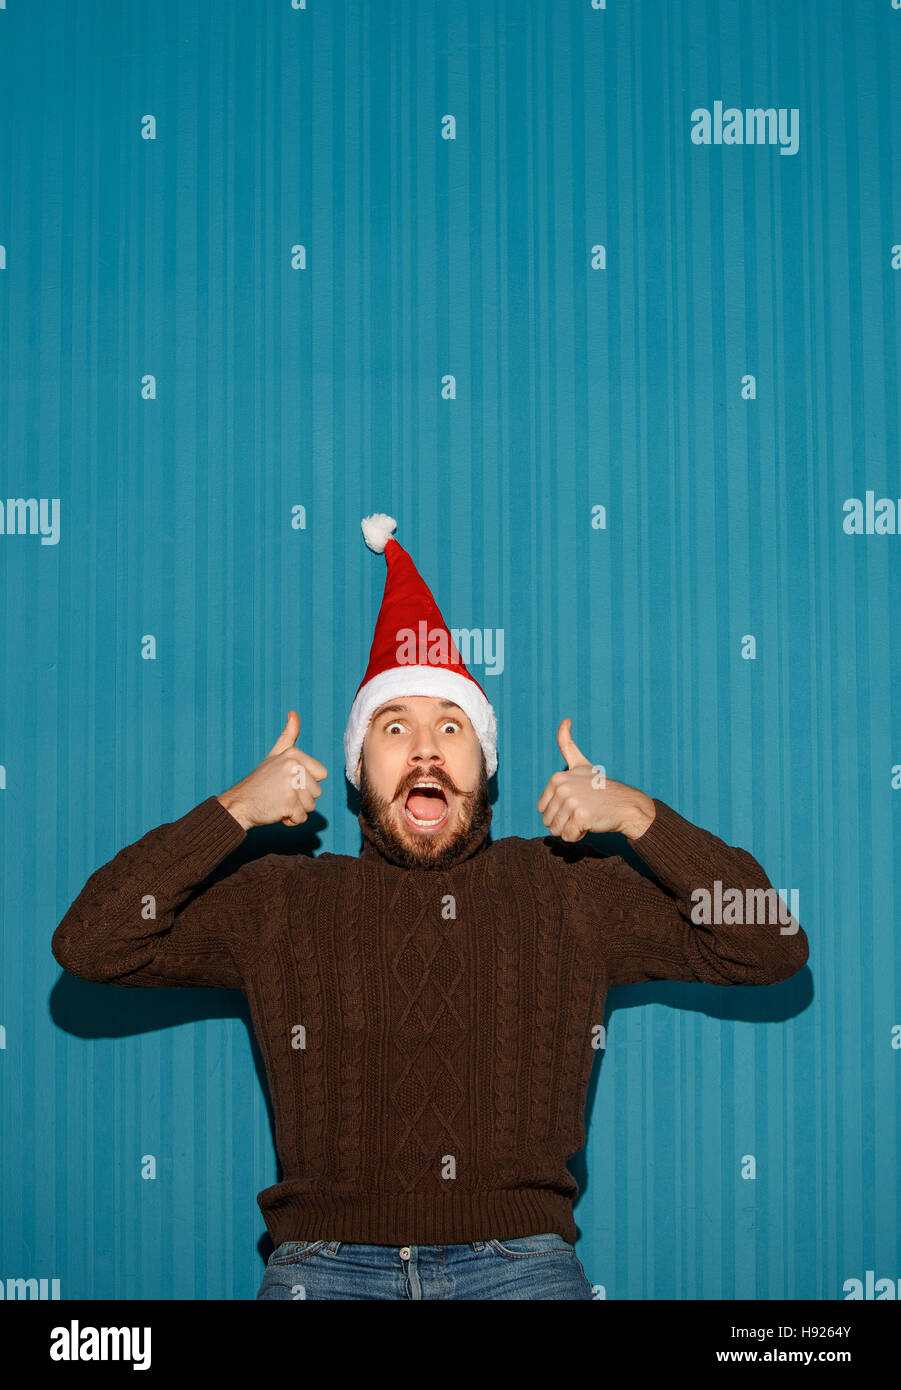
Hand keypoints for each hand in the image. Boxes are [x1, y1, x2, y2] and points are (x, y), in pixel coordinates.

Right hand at [217, 711, 327, 828]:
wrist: (240, 802)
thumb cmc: (260, 781)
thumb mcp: (275, 754)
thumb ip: (288, 735)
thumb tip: (293, 713)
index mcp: (294, 754)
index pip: (321, 774)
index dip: (307, 782)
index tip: (288, 781)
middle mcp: (294, 767)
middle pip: (317, 792)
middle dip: (301, 798)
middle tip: (280, 793)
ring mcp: (291, 785)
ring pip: (311, 806)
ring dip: (296, 809)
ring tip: (278, 801)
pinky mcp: (288, 803)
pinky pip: (301, 818)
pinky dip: (291, 820)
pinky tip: (277, 812)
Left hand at [537, 718, 655, 841]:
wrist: (626, 804)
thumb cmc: (601, 788)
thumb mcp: (581, 764)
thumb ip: (567, 744)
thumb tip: (564, 720)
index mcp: (557, 777)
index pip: (543, 808)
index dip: (558, 811)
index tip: (576, 802)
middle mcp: (562, 788)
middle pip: (548, 820)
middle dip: (564, 822)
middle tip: (582, 811)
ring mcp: (571, 802)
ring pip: (556, 830)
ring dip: (570, 830)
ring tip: (586, 817)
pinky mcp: (580, 817)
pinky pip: (568, 837)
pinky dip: (578, 836)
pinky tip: (590, 824)